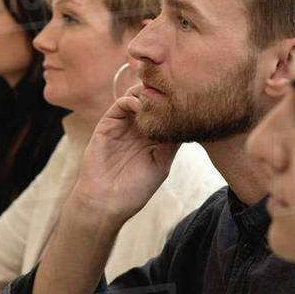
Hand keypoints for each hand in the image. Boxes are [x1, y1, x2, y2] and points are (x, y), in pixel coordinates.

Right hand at [73, 91, 178, 224]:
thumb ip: (172, 143)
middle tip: (171, 92)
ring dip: (147, 93)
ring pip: (136, 97)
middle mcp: (139, 129)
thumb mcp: (161, 164)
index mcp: (155, 138)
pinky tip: (140, 106)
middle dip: (162, 93)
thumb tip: (188, 121)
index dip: (175, 104)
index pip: (167, 113)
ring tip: (156, 99)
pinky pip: (120, 104)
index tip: (186, 100)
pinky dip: (131, 99)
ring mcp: (124, 125)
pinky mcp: (108, 124)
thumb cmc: (135, 189)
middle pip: (153, 101)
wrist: (106, 201)